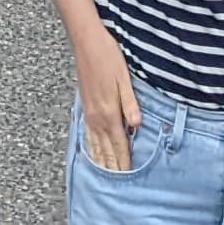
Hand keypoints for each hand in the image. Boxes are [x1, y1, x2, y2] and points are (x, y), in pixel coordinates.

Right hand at [72, 25, 140, 171]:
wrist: (86, 40)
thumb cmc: (108, 56)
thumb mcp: (125, 78)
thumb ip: (131, 104)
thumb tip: (137, 126)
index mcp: (109, 111)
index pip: (120, 144)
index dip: (125, 162)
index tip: (130, 177)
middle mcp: (97, 116)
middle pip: (106, 150)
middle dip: (113, 167)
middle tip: (120, 184)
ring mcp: (89, 112)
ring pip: (95, 145)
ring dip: (101, 161)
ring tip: (106, 176)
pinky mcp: (85, 106)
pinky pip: (88, 135)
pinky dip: (91, 148)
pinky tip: (93, 153)